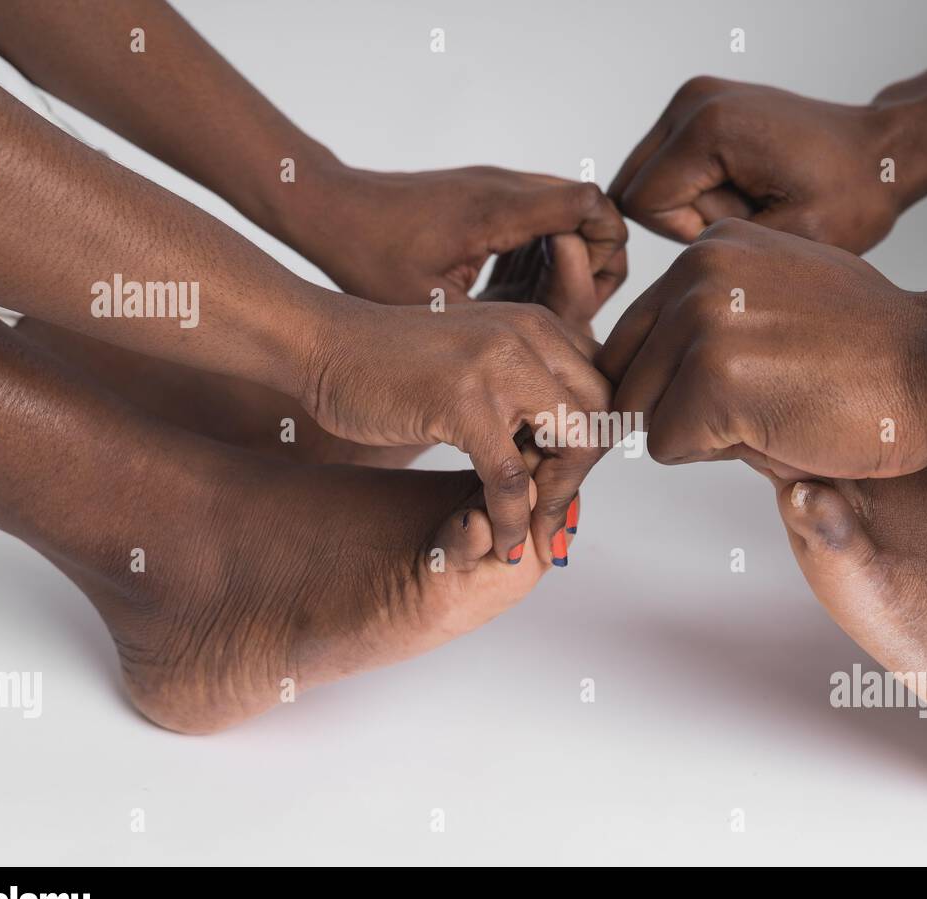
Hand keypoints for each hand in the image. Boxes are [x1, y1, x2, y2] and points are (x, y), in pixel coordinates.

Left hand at [285, 163, 627, 324]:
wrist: (327, 207)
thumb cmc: (367, 255)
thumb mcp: (430, 305)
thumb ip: (497, 327)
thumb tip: (549, 365)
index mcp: (499, 208)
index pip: (593, 209)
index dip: (605, 258)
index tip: (585, 299)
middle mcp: (507, 187)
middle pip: (596, 214)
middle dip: (598, 266)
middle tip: (574, 315)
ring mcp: (498, 186)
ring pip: (572, 216)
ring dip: (574, 262)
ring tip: (548, 311)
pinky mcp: (488, 197)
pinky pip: (543, 220)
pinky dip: (548, 255)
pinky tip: (520, 297)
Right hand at [300, 292, 609, 561]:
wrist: (323, 343)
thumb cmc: (393, 360)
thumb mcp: (478, 354)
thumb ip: (526, 379)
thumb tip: (573, 432)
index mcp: (537, 324)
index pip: (602, 387)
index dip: (593, 441)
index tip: (563, 481)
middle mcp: (529, 335)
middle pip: (601, 414)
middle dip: (583, 473)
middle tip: (555, 512)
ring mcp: (498, 366)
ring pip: (571, 443)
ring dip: (557, 500)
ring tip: (536, 533)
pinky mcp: (462, 402)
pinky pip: (510, 477)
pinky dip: (513, 520)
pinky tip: (503, 545)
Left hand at [597, 219, 926, 479]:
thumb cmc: (870, 344)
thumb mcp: (778, 294)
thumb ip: (711, 313)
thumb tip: (639, 370)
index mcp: (708, 247)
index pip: (637, 334)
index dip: (672, 378)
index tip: (734, 387)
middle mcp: (694, 272)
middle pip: (628, 373)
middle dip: (676, 407)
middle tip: (755, 408)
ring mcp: (700, 322)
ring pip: (641, 412)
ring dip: (694, 433)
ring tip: (769, 413)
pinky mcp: (710, 380)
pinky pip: (665, 446)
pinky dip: (713, 456)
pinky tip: (775, 430)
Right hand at [609, 76, 902, 252]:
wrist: (882, 153)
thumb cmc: (851, 198)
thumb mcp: (785, 239)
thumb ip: (710, 247)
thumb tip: (649, 259)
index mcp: (708, 126)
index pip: (643, 205)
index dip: (687, 232)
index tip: (744, 225)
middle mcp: (693, 101)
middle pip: (636, 189)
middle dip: (683, 216)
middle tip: (748, 213)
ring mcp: (695, 98)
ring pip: (649, 180)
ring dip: (692, 203)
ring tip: (753, 198)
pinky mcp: (702, 106)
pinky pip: (668, 168)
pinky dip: (699, 188)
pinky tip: (747, 186)